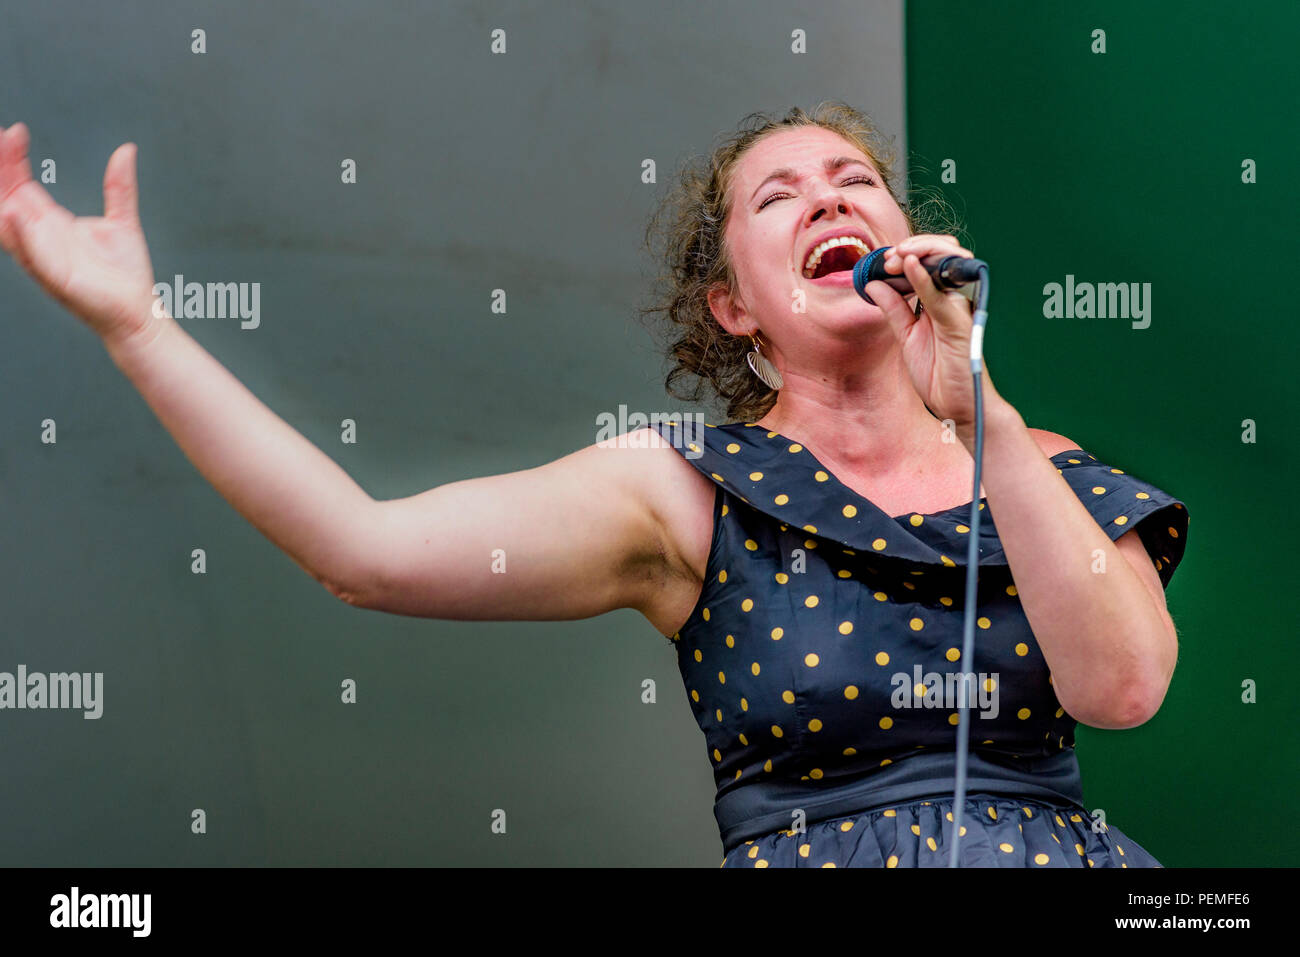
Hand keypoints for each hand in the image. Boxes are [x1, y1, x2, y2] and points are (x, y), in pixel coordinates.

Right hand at [0, 122, 159, 344]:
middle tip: (2, 135)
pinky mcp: (57, 279)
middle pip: (5, 196)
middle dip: (1, 167)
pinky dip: (22, 234)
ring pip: (7, 226)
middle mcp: (39, 238)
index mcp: (49, 222)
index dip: (12, 157)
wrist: (139, 314)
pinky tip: (14, 212)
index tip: (14, 130)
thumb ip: (119, 186)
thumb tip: (125, 150)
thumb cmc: (124, 274)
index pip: (19, 183)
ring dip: (0, 199)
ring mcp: (43, 258)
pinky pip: (31, 255)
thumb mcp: (122, 220)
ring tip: (1, 167)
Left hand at [864, 233, 1007, 440]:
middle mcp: (953, 298)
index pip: (927, 263)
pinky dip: (924, 278)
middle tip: (887, 259)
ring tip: (897, 256)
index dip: (904, 255)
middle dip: (912, 247)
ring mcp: (958, 308)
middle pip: (941, 254)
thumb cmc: (938, 372)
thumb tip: (873, 284)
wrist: (957, 406)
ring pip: (946, 264)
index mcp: (940, 299)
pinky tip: (909, 266)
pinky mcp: (959, 324)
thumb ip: (893, 309)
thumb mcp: (905, 336)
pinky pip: (940, 296)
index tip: (880, 263)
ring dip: (920, 252)